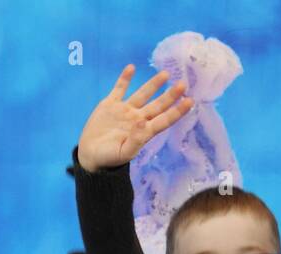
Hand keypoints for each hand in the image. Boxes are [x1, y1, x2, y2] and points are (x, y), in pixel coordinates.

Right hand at [77, 64, 193, 172]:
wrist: (90, 156)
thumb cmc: (108, 159)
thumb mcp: (123, 153)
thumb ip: (135, 140)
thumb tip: (144, 123)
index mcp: (143, 132)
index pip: (164, 120)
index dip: (177, 111)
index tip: (190, 101)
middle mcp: (137, 119)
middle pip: (157, 105)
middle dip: (170, 95)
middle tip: (183, 84)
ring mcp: (124, 110)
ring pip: (142, 94)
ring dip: (153, 84)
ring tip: (166, 74)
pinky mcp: (110, 105)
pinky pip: (119, 89)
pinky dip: (124, 79)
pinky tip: (131, 67)